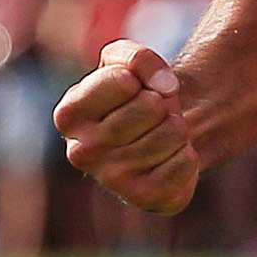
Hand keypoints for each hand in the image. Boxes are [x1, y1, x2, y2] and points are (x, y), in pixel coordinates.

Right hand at [52, 40, 198, 215]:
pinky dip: (188, 153)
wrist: (156, 134)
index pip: (123, 80)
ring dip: (177, 127)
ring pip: (171, 135)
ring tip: (163, 132)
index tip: (134, 86)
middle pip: (150, 107)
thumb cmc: (135, 95)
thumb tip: (165, 87)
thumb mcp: (126, 61)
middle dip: (162, 103)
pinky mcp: (143, 198)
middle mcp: (80, 152)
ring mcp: (110, 179)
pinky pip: (184, 164)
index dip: (140, 77)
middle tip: (154, 112)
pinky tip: (172, 156)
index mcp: (68, 115)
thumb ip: (138, 58)